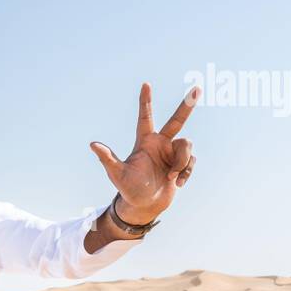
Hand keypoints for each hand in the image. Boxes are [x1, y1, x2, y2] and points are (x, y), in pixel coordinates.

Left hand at [90, 83, 198, 221]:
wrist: (145, 205)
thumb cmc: (128, 188)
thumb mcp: (117, 174)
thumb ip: (108, 158)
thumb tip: (92, 144)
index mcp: (144, 141)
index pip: (145, 117)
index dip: (146, 101)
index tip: (146, 84)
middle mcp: (160, 144)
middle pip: (177, 120)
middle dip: (187, 105)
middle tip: (197, 88)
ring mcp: (172, 153)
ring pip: (187, 146)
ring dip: (181, 162)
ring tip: (171, 177)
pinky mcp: (182, 164)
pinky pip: (191, 162)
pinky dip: (186, 172)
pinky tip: (177, 183)